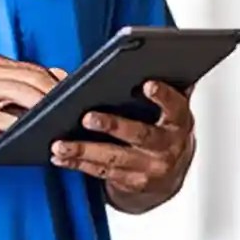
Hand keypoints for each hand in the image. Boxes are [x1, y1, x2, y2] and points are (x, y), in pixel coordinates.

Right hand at [0, 54, 67, 173]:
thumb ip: (21, 95)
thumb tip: (59, 88)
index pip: (34, 68)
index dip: (58, 83)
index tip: (78, 97)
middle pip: (32, 76)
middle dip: (57, 93)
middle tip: (75, 112)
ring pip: (20, 91)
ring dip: (43, 107)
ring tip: (60, 122)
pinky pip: (2, 117)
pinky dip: (21, 126)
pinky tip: (33, 136)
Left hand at [50, 80, 196, 210]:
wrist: (169, 175)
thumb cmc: (163, 129)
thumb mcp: (170, 109)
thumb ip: (164, 85)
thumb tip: (149, 57)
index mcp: (179, 121)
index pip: (175, 106)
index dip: (163, 96)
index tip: (147, 84)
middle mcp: (168, 147)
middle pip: (140, 135)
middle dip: (113, 126)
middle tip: (87, 117)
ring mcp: (150, 168)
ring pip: (114, 158)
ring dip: (84, 150)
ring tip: (60, 143)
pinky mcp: (132, 183)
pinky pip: (102, 172)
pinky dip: (78, 164)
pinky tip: (60, 156)